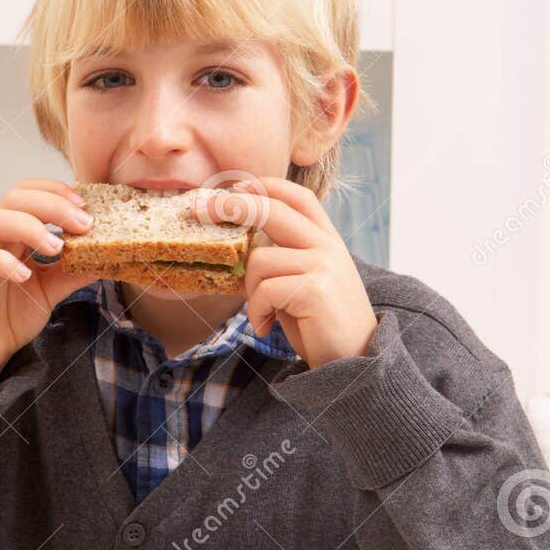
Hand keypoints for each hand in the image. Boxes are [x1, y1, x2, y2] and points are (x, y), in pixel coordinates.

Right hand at [0, 179, 97, 386]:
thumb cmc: (12, 314)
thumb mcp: (52, 289)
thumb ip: (74, 271)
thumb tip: (107, 256)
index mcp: (12, 231)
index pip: (29, 192)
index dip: (56, 191)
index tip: (85, 205)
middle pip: (13, 198)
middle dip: (51, 204)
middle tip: (81, 223)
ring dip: (27, 226)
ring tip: (56, 247)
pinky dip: (4, 262)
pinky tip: (26, 275)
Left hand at [191, 178, 378, 368]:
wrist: (352, 363)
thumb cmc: (319, 324)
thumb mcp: (300, 284)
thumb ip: (279, 260)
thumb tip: (233, 247)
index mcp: (327, 240)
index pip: (296, 196)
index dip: (262, 186)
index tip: (230, 190)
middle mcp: (328, 246)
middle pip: (272, 209)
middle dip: (229, 206)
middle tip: (196, 211)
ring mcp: (324, 265)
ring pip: (260, 260)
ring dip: (250, 291)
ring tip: (263, 314)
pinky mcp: (314, 290)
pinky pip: (264, 291)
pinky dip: (256, 312)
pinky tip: (267, 327)